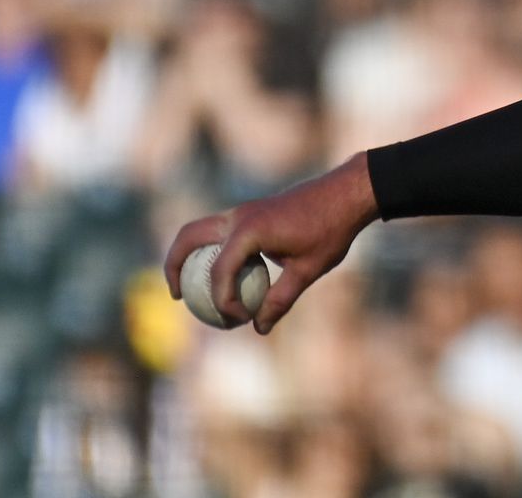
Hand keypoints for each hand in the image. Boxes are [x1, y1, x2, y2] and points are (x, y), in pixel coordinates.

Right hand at [163, 153, 380, 333]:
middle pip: (188, 237)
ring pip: (199, 229)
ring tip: (188, 286)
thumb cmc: (331, 230)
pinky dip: (209, 250)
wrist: (347, 193)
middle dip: (174, 266)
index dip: (224, 302)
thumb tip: (259, 328)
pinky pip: (218, 230)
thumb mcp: (308, 270)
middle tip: (178, 296)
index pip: (221, 271)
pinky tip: (222, 274)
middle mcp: (238, 216)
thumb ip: (280, 299)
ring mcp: (242, 210)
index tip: (241, 319)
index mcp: (250, 230)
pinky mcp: (250, 211)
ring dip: (187, 255)